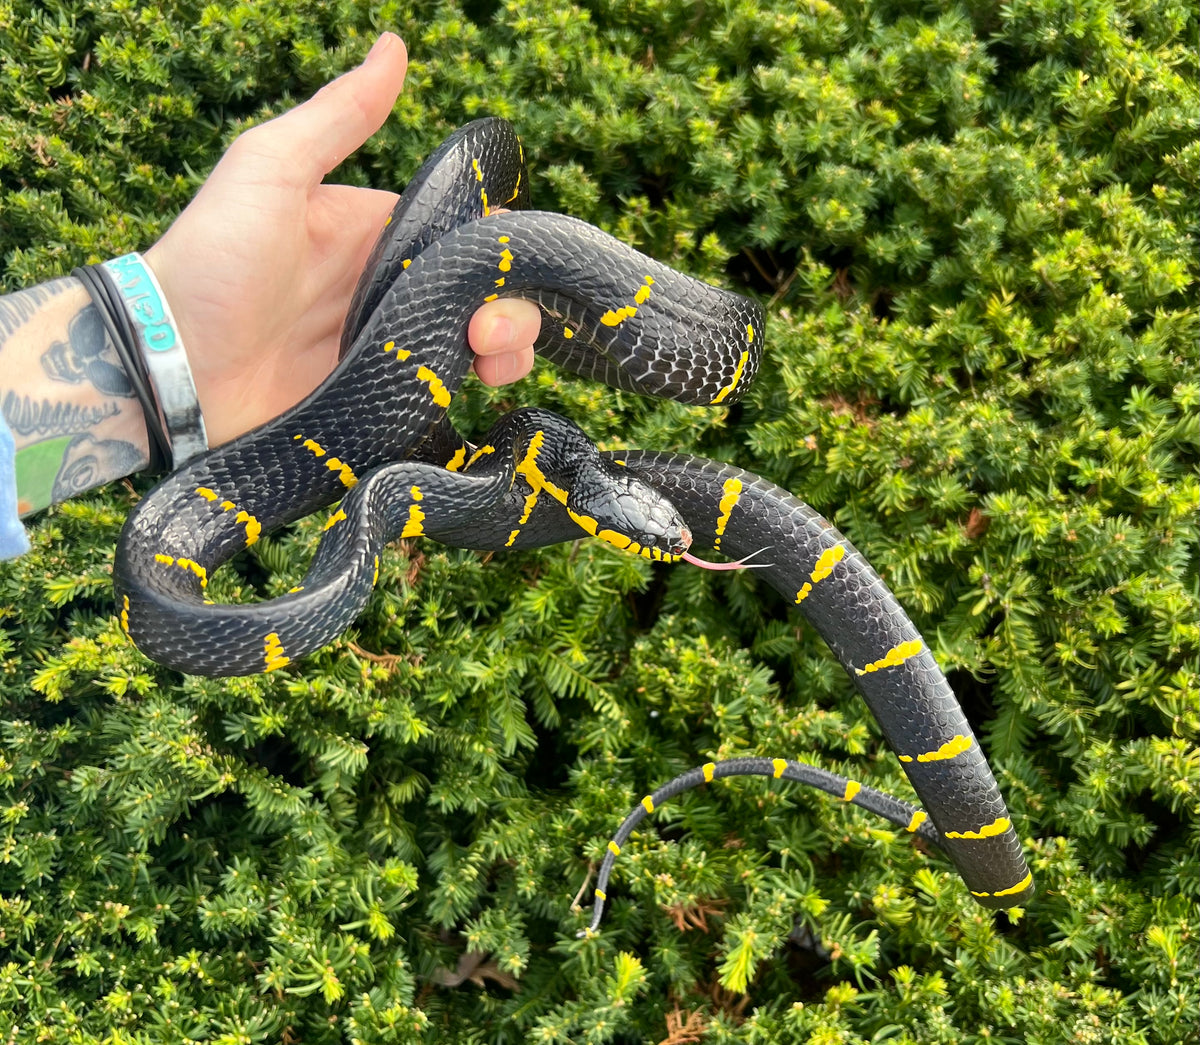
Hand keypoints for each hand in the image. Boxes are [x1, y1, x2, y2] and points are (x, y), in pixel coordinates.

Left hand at [145, 33, 538, 447]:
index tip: (508, 267)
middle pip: (479, 297)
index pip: (462, 237)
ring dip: (507, 350)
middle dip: (510, 309)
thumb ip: (337, 117)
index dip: (497, 250)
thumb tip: (395, 46)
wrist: (170, 362)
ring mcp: (383, 349)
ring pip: (474, 348)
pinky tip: (479, 389)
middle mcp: (386, 291)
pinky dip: (469, 393)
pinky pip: (439, 397)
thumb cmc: (213, 257)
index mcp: (373, 234)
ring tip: (493, 360)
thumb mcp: (271, 168)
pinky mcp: (374, 401)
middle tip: (491, 329)